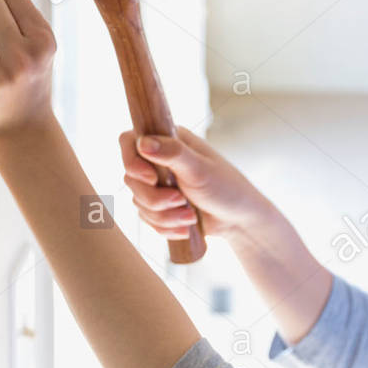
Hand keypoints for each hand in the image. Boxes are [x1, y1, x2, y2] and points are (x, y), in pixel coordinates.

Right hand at [119, 126, 269, 239]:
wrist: (238, 220)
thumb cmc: (225, 187)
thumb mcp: (200, 169)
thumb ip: (172, 153)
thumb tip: (143, 142)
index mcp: (168, 140)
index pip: (129, 141)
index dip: (131, 161)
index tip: (151, 179)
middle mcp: (159, 159)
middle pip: (131, 178)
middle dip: (155, 198)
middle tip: (180, 201)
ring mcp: (157, 184)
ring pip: (138, 202)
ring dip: (164, 216)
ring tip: (190, 216)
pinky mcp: (159, 205)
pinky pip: (146, 219)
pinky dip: (165, 227)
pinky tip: (185, 227)